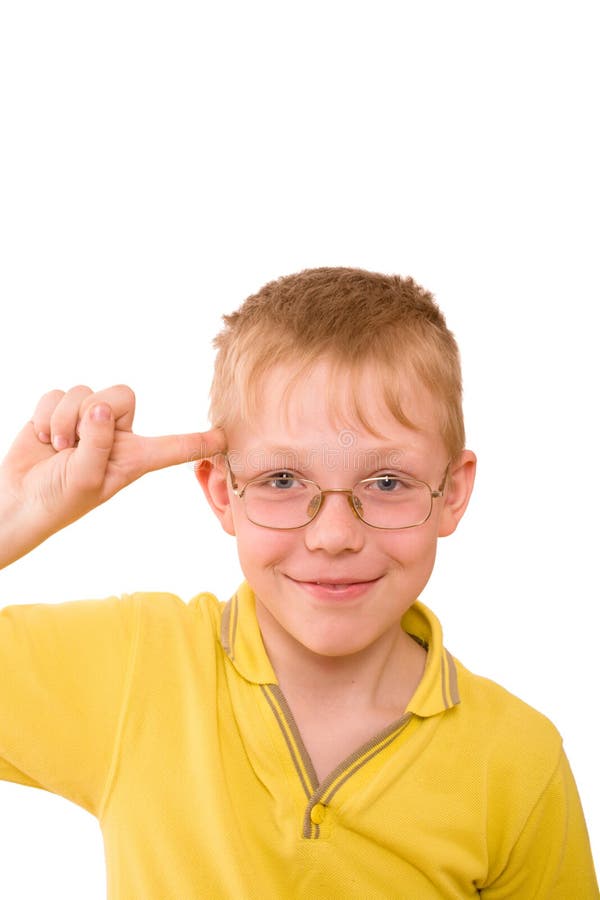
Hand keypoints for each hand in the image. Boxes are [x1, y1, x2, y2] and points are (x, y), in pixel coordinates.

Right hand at [0, 385, 225, 566]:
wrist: (17, 499)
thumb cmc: (58, 499)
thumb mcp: (84, 479)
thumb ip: (97, 444)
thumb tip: (99, 407)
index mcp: (133, 458)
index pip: (172, 447)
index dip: (197, 442)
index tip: (225, 437)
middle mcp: (117, 436)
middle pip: (121, 395)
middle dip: (92, 413)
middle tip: (73, 444)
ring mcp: (89, 422)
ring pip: (84, 392)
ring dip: (63, 420)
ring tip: (57, 447)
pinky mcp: (62, 412)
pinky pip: (58, 393)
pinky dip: (46, 416)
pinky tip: (44, 438)